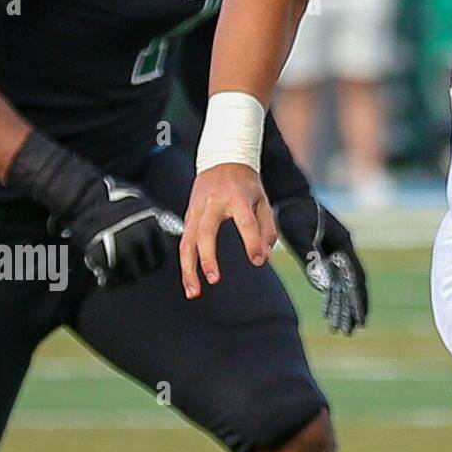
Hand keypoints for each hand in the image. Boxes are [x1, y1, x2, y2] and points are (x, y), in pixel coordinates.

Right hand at [5, 130, 179, 288]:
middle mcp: (140, 238)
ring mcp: (122, 248)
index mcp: (152, 226)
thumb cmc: (112, 200)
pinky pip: (112, 278)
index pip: (163, 253)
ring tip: (118, 279)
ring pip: (132, 276)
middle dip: (141, 271)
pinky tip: (105, 282)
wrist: (86, 199)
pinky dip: (110, 283)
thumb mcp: (141, 206)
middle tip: (132, 273)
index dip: (155, 262)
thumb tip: (163, 239)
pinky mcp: (103, 257)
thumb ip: (151, 224)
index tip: (148, 264)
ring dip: (125, 280)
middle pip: (150, 267)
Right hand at [179, 162, 276, 298]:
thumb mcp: (263, 200)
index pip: (245, 222)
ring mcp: (197, 209)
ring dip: (188, 269)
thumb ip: (266, 229)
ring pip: (187, 241)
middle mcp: (214, 203)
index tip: (257, 260)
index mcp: (237, 197)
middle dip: (207, 258)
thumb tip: (264, 257)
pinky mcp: (188, 215)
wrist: (222, 160)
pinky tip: (190, 279)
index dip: (251, 242)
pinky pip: (184, 241)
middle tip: (214, 279)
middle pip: (205, 233)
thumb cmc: (245, 183)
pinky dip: (186, 262)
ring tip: (194, 291)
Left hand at [273, 196, 368, 335]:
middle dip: (352, 308)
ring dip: (342, 305)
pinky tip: (328, 309)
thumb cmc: (293, 214)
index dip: (359, 300)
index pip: (356, 278)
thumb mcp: (299, 234)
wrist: (288, 197)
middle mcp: (343, 249)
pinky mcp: (325, 253)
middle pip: (352, 285)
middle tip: (350, 330)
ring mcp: (336, 252)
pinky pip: (332, 279)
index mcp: (343, 244)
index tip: (360, 319)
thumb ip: (311, 258)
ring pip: (343, 284)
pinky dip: (332, 295)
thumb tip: (324, 285)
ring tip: (340, 327)